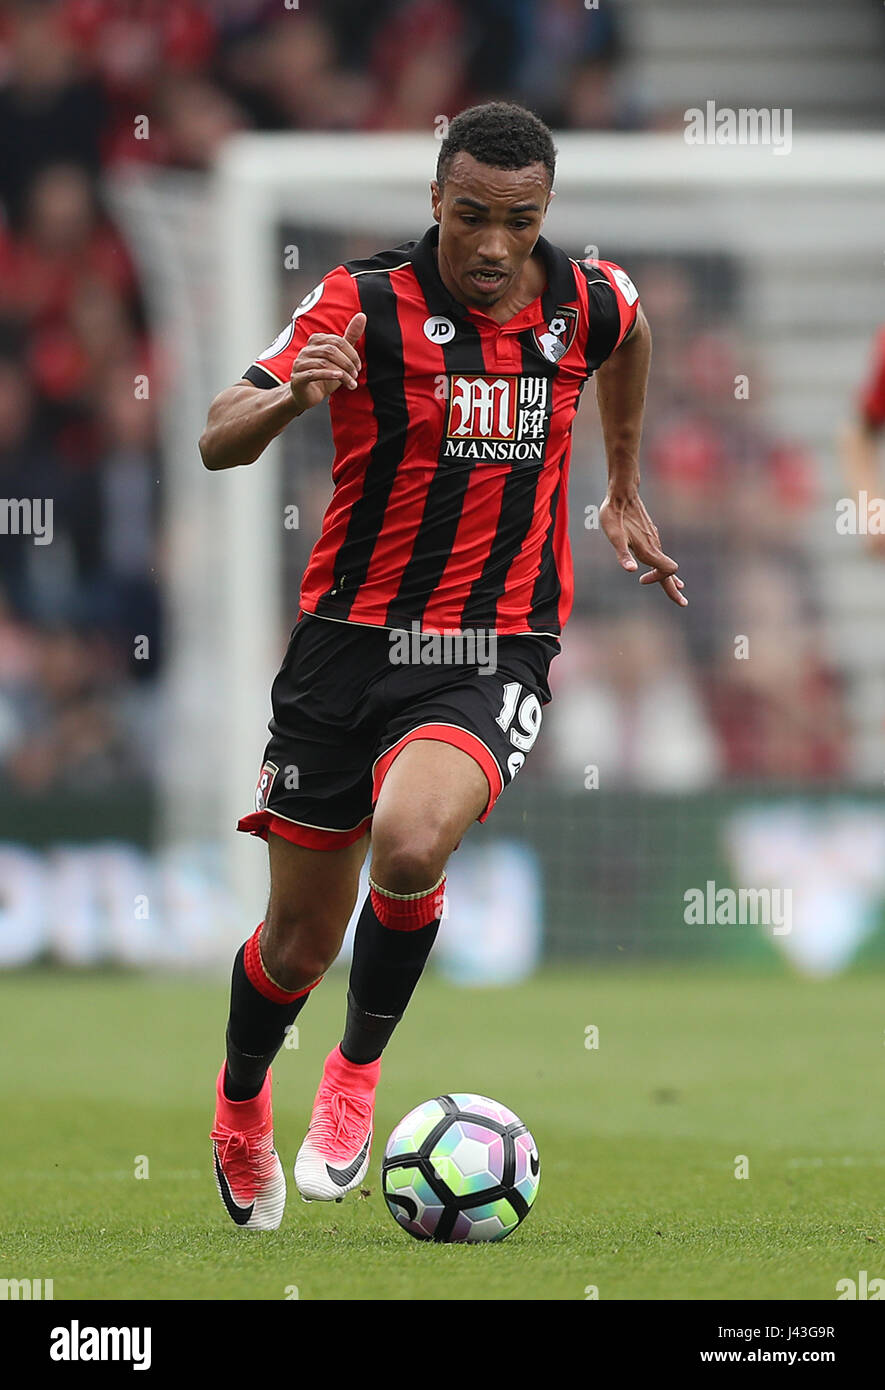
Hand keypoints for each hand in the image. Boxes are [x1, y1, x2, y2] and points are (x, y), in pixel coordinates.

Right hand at [289, 312, 365, 413]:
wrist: (307, 395)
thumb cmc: (324, 375)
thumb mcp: (340, 356)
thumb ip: (350, 337)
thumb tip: (362, 316)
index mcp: (316, 341)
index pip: (337, 341)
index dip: (351, 354)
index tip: (358, 367)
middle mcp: (306, 350)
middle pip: (331, 350)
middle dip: (347, 363)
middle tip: (355, 374)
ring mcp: (300, 363)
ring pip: (324, 363)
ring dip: (342, 373)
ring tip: (351, 382)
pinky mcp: (298, 377)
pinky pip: (314, 373)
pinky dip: (329, 375)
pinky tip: (339, 378)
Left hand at [600, 491, 687, 605]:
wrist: (622, 494)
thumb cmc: (614, 515)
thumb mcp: (614, 536)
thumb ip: (623, 554)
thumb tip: (632, 571)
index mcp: (648, 549)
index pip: (667, 571)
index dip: (657, 579)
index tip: (641, 580)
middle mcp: (654, 546)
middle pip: (669, 572)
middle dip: (674, 589)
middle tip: (683, 604)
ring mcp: (654, 540)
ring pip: (665, 562)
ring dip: (667, 577)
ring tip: (677, 588)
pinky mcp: (650, 534)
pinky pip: (660, 554)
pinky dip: (662, 565)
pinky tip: (659, 566)